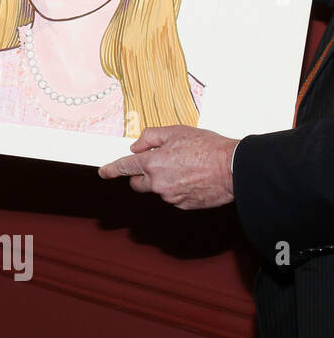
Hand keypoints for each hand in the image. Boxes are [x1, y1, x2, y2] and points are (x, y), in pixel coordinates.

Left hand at [98, 126, 239, 209]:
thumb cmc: (208, 148)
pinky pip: (174, 197)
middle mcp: (158, 183)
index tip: (104, 172)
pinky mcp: (184, 205)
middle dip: (142, 175)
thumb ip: (150, 137)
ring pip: (158, 189)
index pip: (125, 167)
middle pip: (138, 183)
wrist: (234, 168)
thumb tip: (136, 147)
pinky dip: (178, 188)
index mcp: (152, 164)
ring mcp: (171, 196)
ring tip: (186, 167)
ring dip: (164, 180)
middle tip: (158, 164)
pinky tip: (193, 178)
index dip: (112, 169)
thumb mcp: (176, 132)